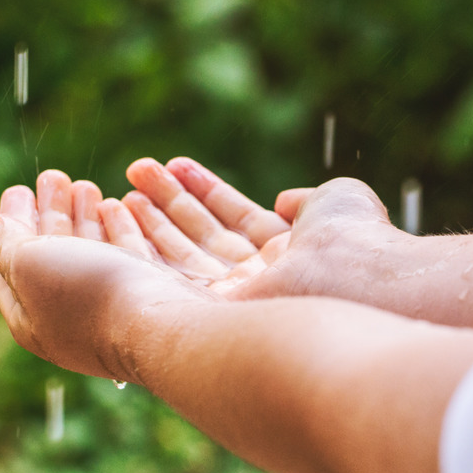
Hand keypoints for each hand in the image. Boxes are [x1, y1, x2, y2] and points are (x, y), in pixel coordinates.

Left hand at [0, 170, 212, 380]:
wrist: (162, 322)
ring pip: (93, 254)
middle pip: (54, 258)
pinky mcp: (148, 296)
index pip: (11, 270)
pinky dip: (117, 227)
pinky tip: (116, 204)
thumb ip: (8, 242)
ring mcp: (113, 309)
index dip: (11, 228)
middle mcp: (72, 320)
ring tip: (84, 184)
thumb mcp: (28, 263)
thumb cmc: (87, 294)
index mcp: (34, 322)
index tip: (18, 192)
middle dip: (51, 215)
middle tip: (54, 177)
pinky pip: (127, 256)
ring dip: (84, 215)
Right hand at [123, 157, 404, 301]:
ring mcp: (228, 297)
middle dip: (167, 204)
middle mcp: (253, 279)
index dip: (203, 191)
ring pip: (178, 254)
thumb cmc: (355, 237)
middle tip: (134, 171)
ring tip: (118, 190)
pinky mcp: (204, 308)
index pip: (234, 218)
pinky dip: (136, 242)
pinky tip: (117, 211)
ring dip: (147, 220)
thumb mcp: (334, 201)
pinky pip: (162, 270)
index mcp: (284, 252)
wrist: (352, 277)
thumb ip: (305, 200)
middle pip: (201, 236)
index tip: (172, 165)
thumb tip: (285, 200)